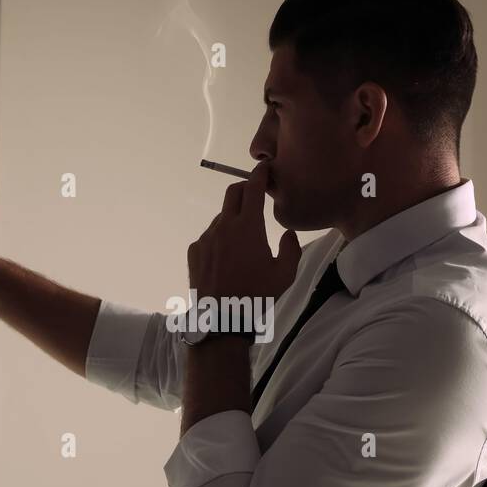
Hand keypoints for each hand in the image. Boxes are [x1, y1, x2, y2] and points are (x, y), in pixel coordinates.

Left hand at [188, 160, 300, 307]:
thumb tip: (287, 233)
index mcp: (248, 227)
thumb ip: (291, 248)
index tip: (264, 168)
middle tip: (255, 195)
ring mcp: (206, 238)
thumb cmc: (257, 296)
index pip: (253, 188)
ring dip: (233, 219)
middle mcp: (224, 226)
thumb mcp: (285, 274)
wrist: (222, 319)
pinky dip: (219, 238)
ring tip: (243, 241)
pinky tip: (226, 257)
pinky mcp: (194, 251)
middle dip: (245, 188)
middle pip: (232, 193)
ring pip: (221, 217)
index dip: (259, 174)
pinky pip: (209, 236)